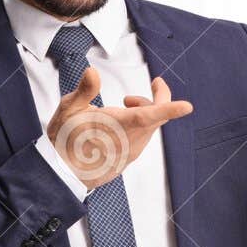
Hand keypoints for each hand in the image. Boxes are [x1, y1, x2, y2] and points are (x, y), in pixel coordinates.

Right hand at [46, 68, 193, 188]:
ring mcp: (130, 153)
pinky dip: (137, 129)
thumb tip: (92, 72)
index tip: (186, 106)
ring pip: (149, 129)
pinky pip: (142, 140)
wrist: (60, 174)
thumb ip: (84, 90)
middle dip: (150, 100)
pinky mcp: (127, 160)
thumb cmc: (63, 141)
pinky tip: (116, 129)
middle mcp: (128, 142)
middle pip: (156, 117)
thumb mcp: (68, 110)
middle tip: (129, 97)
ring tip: (119, 110)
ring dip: (142, 114)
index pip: (149, 115)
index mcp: (117, 126)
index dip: (169, 109)